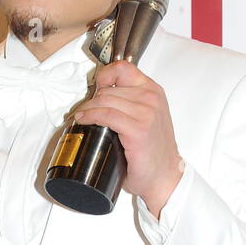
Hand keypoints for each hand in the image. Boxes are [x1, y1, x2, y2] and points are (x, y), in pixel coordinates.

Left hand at [73, 60, 184, 217]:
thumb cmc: (153, 152)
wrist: (164, 176)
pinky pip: (105, 114)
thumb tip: (100, 98)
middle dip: (91, 100)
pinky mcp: (138, 129)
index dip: (104, 76)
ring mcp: (146, 113)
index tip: (95, 89)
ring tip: (81, 118)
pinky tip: (83, 121)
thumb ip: (131, 103)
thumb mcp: (147, 118)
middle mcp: (151, 98)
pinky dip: (90, 116)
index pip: (123, 68)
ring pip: (104, 100)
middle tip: (84, 112)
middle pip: (109, 88)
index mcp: (154, 91)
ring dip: (87, 109)